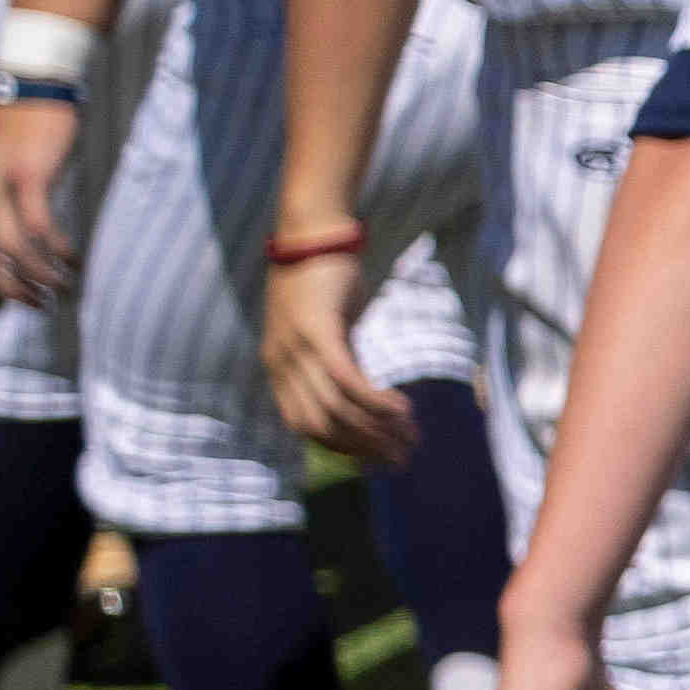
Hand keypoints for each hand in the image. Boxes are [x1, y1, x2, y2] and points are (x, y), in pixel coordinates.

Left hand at [0, 99, 76, 305]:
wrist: (33, 91)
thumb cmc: (19, 141)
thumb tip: (4, 262)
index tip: (6, 306)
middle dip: (9, 292)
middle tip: (37, 304)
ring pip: (12, 248)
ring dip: (40, 276)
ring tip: (62, 287)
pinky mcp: (28, 175)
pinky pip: (40, 226)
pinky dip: (59, 251)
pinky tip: (74, 260)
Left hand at [256, 252, 404, 465]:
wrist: (311, 233)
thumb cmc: (323, 279)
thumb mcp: (328, 329)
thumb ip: (337, 362)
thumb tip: (361, 394)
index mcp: (278, 366)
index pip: (306, 427)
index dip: (344, 447)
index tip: (379, 455)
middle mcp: (281, 363)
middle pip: (323, 425)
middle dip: (364, 447)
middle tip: (402, 456)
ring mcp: (296, 349)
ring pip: (338, 408)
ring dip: (377, 428)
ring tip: (411, 435)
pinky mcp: (318, 332)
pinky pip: (347, 381)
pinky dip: (376, 401)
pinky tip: (402, 409)